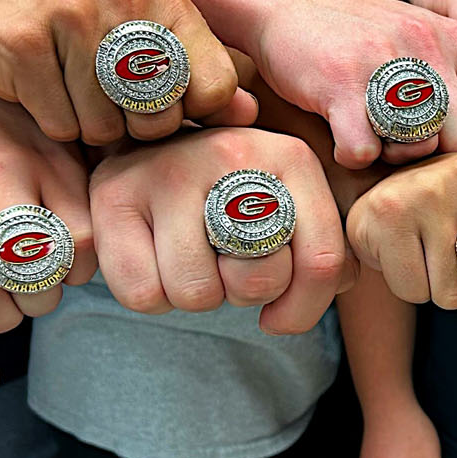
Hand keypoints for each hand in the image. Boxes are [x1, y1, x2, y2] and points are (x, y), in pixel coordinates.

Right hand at [0, 0, 253, 144]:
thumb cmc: (76, 47)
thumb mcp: (144, 58)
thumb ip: (200, 85)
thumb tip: (250, 111)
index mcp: (168, 5)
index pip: (214, 89)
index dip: (185, 116)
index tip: (156, 106)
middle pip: (159, 117)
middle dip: (130, 128)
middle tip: (103, 102)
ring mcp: (74, 14)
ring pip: (105, 127)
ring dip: (85, 128)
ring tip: (68, 93)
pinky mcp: (26, 38)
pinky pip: (60, 124)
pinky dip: (51, 124)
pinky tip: (38, 92)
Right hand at [89, 126, 355, 332]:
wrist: (152, 143)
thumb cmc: (235, 194)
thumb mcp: (294, 208)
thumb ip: (329, 252)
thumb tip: (341, 285)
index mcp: (291, 159)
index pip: (322, 262)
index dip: (303, 309)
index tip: (280, 315)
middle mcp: (233, 153)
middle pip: (257, 282)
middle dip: (243, 293)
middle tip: (226, 264)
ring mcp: (170, 169)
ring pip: (197, 293)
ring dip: (197, 295)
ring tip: (192, 257)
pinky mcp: (115, 194)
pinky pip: (142, 293)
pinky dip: (151, 294)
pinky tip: (156, 258)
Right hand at [250, 0, 456, 168]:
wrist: (282, 2)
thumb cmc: (357, 36)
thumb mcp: (421, 46)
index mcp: (455, 40)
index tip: (442, 136)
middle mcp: (428, 48)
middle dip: (436, 156)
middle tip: (402, 143)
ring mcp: (384, 65)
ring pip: (419, 149)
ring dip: (393, 157)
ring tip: (373, 135)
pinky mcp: (339, 85)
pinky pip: (364, 152)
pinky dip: (350, 155)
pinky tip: (341, 136)